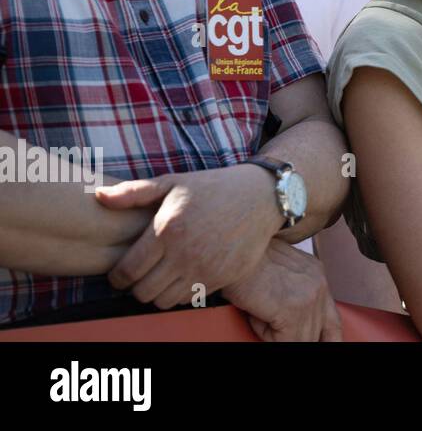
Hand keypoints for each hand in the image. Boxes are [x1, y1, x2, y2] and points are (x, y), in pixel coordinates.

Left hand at [97, 164, 283, 307]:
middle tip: (140, 275)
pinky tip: (184, 275)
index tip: (119, 274)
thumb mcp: (173, 182)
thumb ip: (133, 193)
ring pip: (165, 301)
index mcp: (166, 230)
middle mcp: (184, 253)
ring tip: (161, 277)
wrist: (260, 197)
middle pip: (143, 292)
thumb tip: (97, 197)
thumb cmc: (212, 188)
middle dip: (136, 287)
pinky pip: (190, 298)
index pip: (127, 272)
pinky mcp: (222, 278)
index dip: (117, 278)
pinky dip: (182, 292)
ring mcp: (205, 268)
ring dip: (158, 293)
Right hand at [223, 239, 342, 341]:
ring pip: (301, 339)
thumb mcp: (276, 276)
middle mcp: (319, 283)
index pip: (332, 319)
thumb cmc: (243, 262)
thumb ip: (292, 295)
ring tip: (257, 312)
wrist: (231, 249)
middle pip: (321, 330)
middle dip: (300, 336)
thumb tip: (291, 327)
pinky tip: (255, 313)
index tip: (325, 342)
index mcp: (316, 273)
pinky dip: (265, 333)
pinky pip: (285, 341)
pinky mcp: (293, 309)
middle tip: (278, 325)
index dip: (327, 337)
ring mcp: (310, 296)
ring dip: (275, 334)